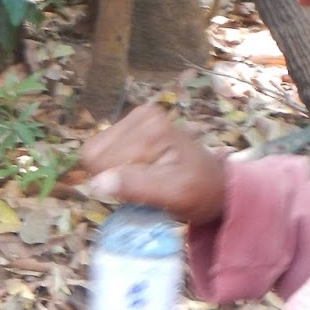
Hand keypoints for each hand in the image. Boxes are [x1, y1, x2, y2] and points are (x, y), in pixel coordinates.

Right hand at [80, 104, 228, 226]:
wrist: (215, 184)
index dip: (110, 182)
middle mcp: (142, 114)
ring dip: (112, 170)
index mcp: (150, 128)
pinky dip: (115, 164)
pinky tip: (138, 169)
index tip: (135, 193)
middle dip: (111, 175)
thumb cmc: (199, 192)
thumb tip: (98, 183)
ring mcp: (138, 116)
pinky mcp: (135, 123)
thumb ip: (136, 186)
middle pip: (94, 152)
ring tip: (141, 178)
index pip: (99, 159)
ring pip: (96, 150)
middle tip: (140, 186)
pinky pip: (104, 147)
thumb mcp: (174, 195)